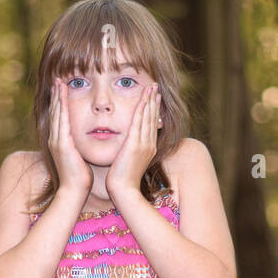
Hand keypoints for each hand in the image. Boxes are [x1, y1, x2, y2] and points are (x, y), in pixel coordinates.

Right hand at [48, 81, 92, 202]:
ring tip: (59, 82)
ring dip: (58, 97)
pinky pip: (61, 120)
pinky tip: (63, 95)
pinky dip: (62, 106)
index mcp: (61, 143)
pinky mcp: (61, 143)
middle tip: (57, 80)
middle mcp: (55, 139)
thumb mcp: (79, 159)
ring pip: (57, 113)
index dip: (60, 103)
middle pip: (56, 112)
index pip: (60, 118)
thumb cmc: (80, 179)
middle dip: (57, 95)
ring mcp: (57, 141)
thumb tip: (85, 144)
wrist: (74, 192)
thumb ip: (80, 149)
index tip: (62, 89)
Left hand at [105, 83, 160, 203]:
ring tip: (151, 87)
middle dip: (154, 101)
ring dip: (149, 101)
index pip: (152, 125)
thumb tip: (128, 146)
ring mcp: (143, 145)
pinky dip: (142, 110)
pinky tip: (143, 100)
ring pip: (148, 118)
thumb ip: (131, 152)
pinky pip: (139, 123)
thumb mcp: (130, 163)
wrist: (124, 191)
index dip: (153, 110)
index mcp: (148, 148)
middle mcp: (149, 144)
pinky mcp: (135, 145)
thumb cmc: (123, 180)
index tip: (154, 97)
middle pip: (153, 118)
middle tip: (155, 86)